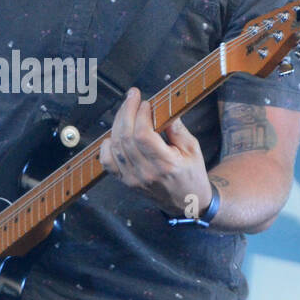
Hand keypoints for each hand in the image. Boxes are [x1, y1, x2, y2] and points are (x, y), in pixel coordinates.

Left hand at [98, 87, 212, 215]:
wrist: (187, 203)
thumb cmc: (192, 174)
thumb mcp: (193, 149)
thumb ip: (177, 128)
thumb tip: (163, 107)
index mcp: (165, 164)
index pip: (143, 135)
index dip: (141, 114)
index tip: (146, 102)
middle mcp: (145, 173)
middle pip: (126, 137)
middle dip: (127, 112)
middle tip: (132, 96)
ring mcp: (132, 179)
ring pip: (115, 146)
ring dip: (118, 124)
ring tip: (126, 110)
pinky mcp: (125, 182)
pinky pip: (107, 162)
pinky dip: (107, 145)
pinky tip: (115, 134)